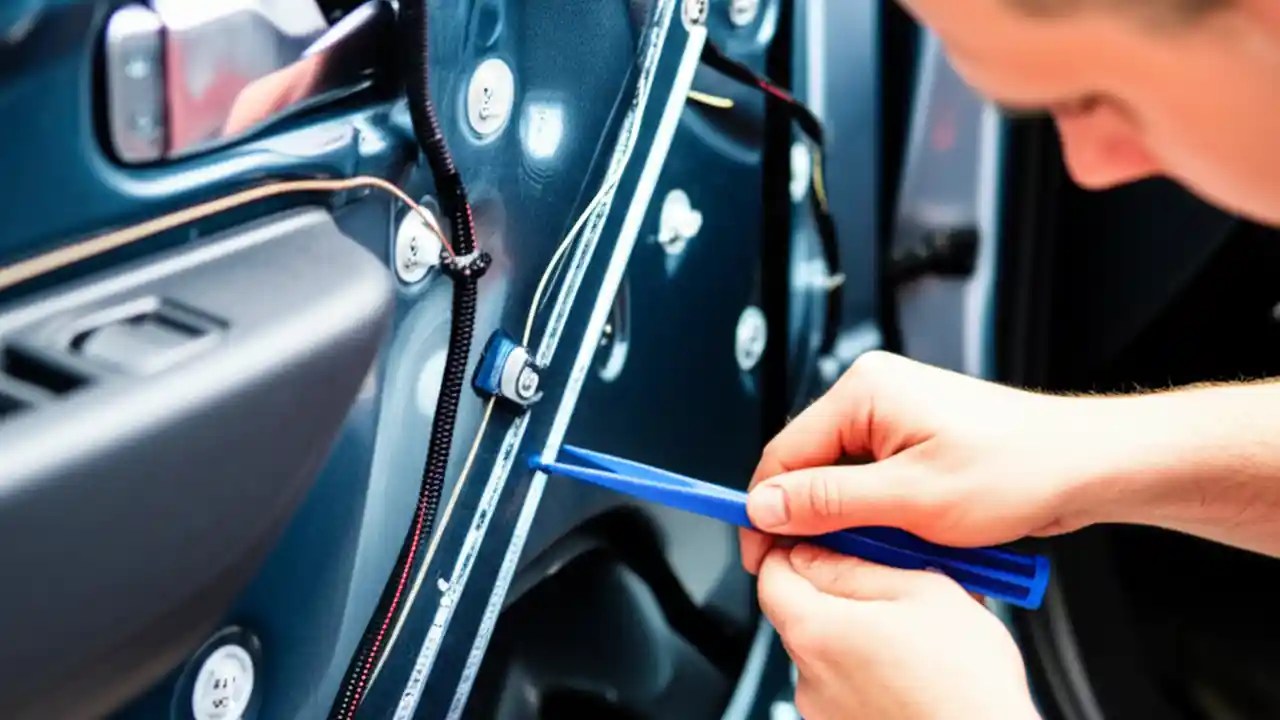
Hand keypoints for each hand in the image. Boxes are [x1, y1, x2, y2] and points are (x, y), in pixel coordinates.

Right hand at [742, 351, 1123, 572]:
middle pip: (810, 467)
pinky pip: (873, 481)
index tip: (760, 551)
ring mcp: (895, 415)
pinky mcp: (914, 438)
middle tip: (829, 562)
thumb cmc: (1019, 468)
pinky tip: (906, 537)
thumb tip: (767, 506)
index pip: (783, 453)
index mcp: (864, 391)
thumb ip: (828, 502)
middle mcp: (874, 393)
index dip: (766, 509)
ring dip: (856, 522)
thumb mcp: (911, 499)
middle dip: (817, 518)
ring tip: (890, 547)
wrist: (1085, 464)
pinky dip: (882, 516)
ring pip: (842, 480)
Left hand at [758, 545, 1039, 719]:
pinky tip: (908, 665)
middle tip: (882, 577)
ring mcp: (823, 710)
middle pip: (799, 612)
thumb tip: (815, 550)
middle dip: (834, 590)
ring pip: (825, 649)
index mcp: (816, 632)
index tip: (819, 539)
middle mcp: (808, 677)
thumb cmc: (966, 683)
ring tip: (908, 628)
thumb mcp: (922, 592)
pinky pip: (842, 683)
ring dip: (854, 630)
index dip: (793, 548)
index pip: (770, 575)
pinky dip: (866, 667)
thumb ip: (857, 566)